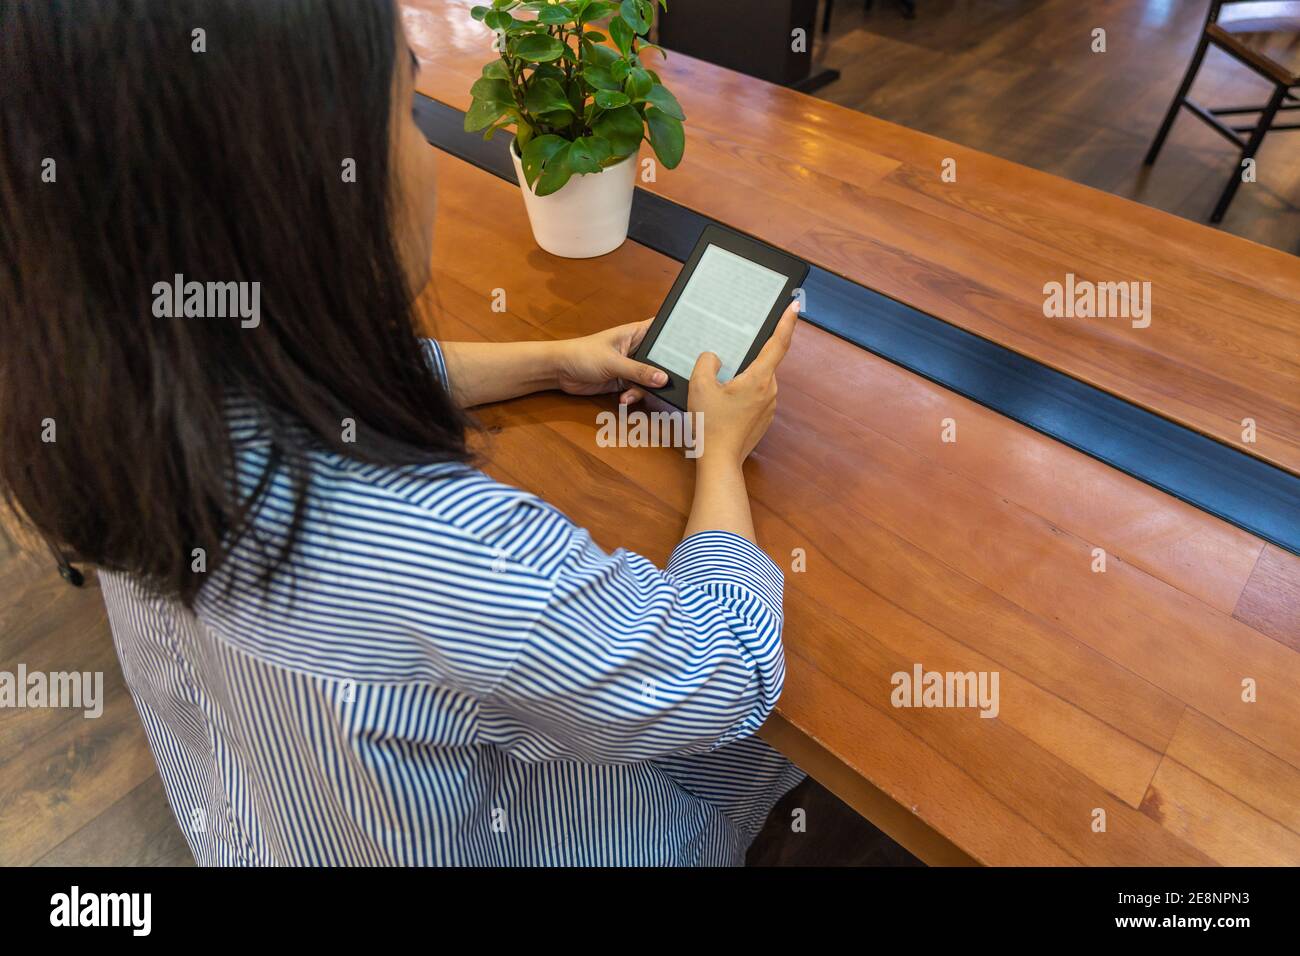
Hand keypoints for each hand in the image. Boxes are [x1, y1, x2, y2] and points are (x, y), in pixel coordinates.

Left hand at [552, 319, 668, 403]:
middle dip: (664, 372)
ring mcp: (631, 366)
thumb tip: (664, 379)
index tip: (694, 345)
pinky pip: (638, 390)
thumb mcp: (614, 362)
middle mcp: (637, 349)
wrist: (559, 371)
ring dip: (644, 389)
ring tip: (630, 394)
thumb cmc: (583, 354)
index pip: (662, 329)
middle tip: (669, 383)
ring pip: (650, 379)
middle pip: (661, 359)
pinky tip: (623, 399)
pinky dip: (633, 396)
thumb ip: (639, 371)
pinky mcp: (623, 381)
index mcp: (636, 333)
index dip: (678, 334)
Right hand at [687, 301, 798, 464]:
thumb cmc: (711, 425)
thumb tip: (715, 358)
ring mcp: (769, 407)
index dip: (787, 322)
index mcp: (759, 379)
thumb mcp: (699, 386)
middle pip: (762, 363)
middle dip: (747, 357)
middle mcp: (770, 391)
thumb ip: (706, 362)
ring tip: (719, 389)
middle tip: (728, 357)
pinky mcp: (764, 418)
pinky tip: (723, 404)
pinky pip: (754, 397)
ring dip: (741, 378)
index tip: (795, 305)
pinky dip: (741, 394)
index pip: (778, 343)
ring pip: (756, 381)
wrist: (719, 461)